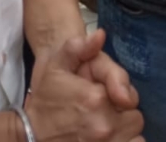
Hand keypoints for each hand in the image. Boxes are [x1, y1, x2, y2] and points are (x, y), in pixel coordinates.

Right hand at [24, 32, 143, 141]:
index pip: (131, 100)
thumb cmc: (46, 97)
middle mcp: (104, 126)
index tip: (105, 98)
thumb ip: (81, 47)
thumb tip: (100, 35)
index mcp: (96, 98)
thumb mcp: (58, 64)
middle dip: (122, 116)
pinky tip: (106, 140)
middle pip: (135, 121)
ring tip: (105, 129)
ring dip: (124, 135)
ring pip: (135, 139)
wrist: (30, 132)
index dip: (120, 97)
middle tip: (103, 113)